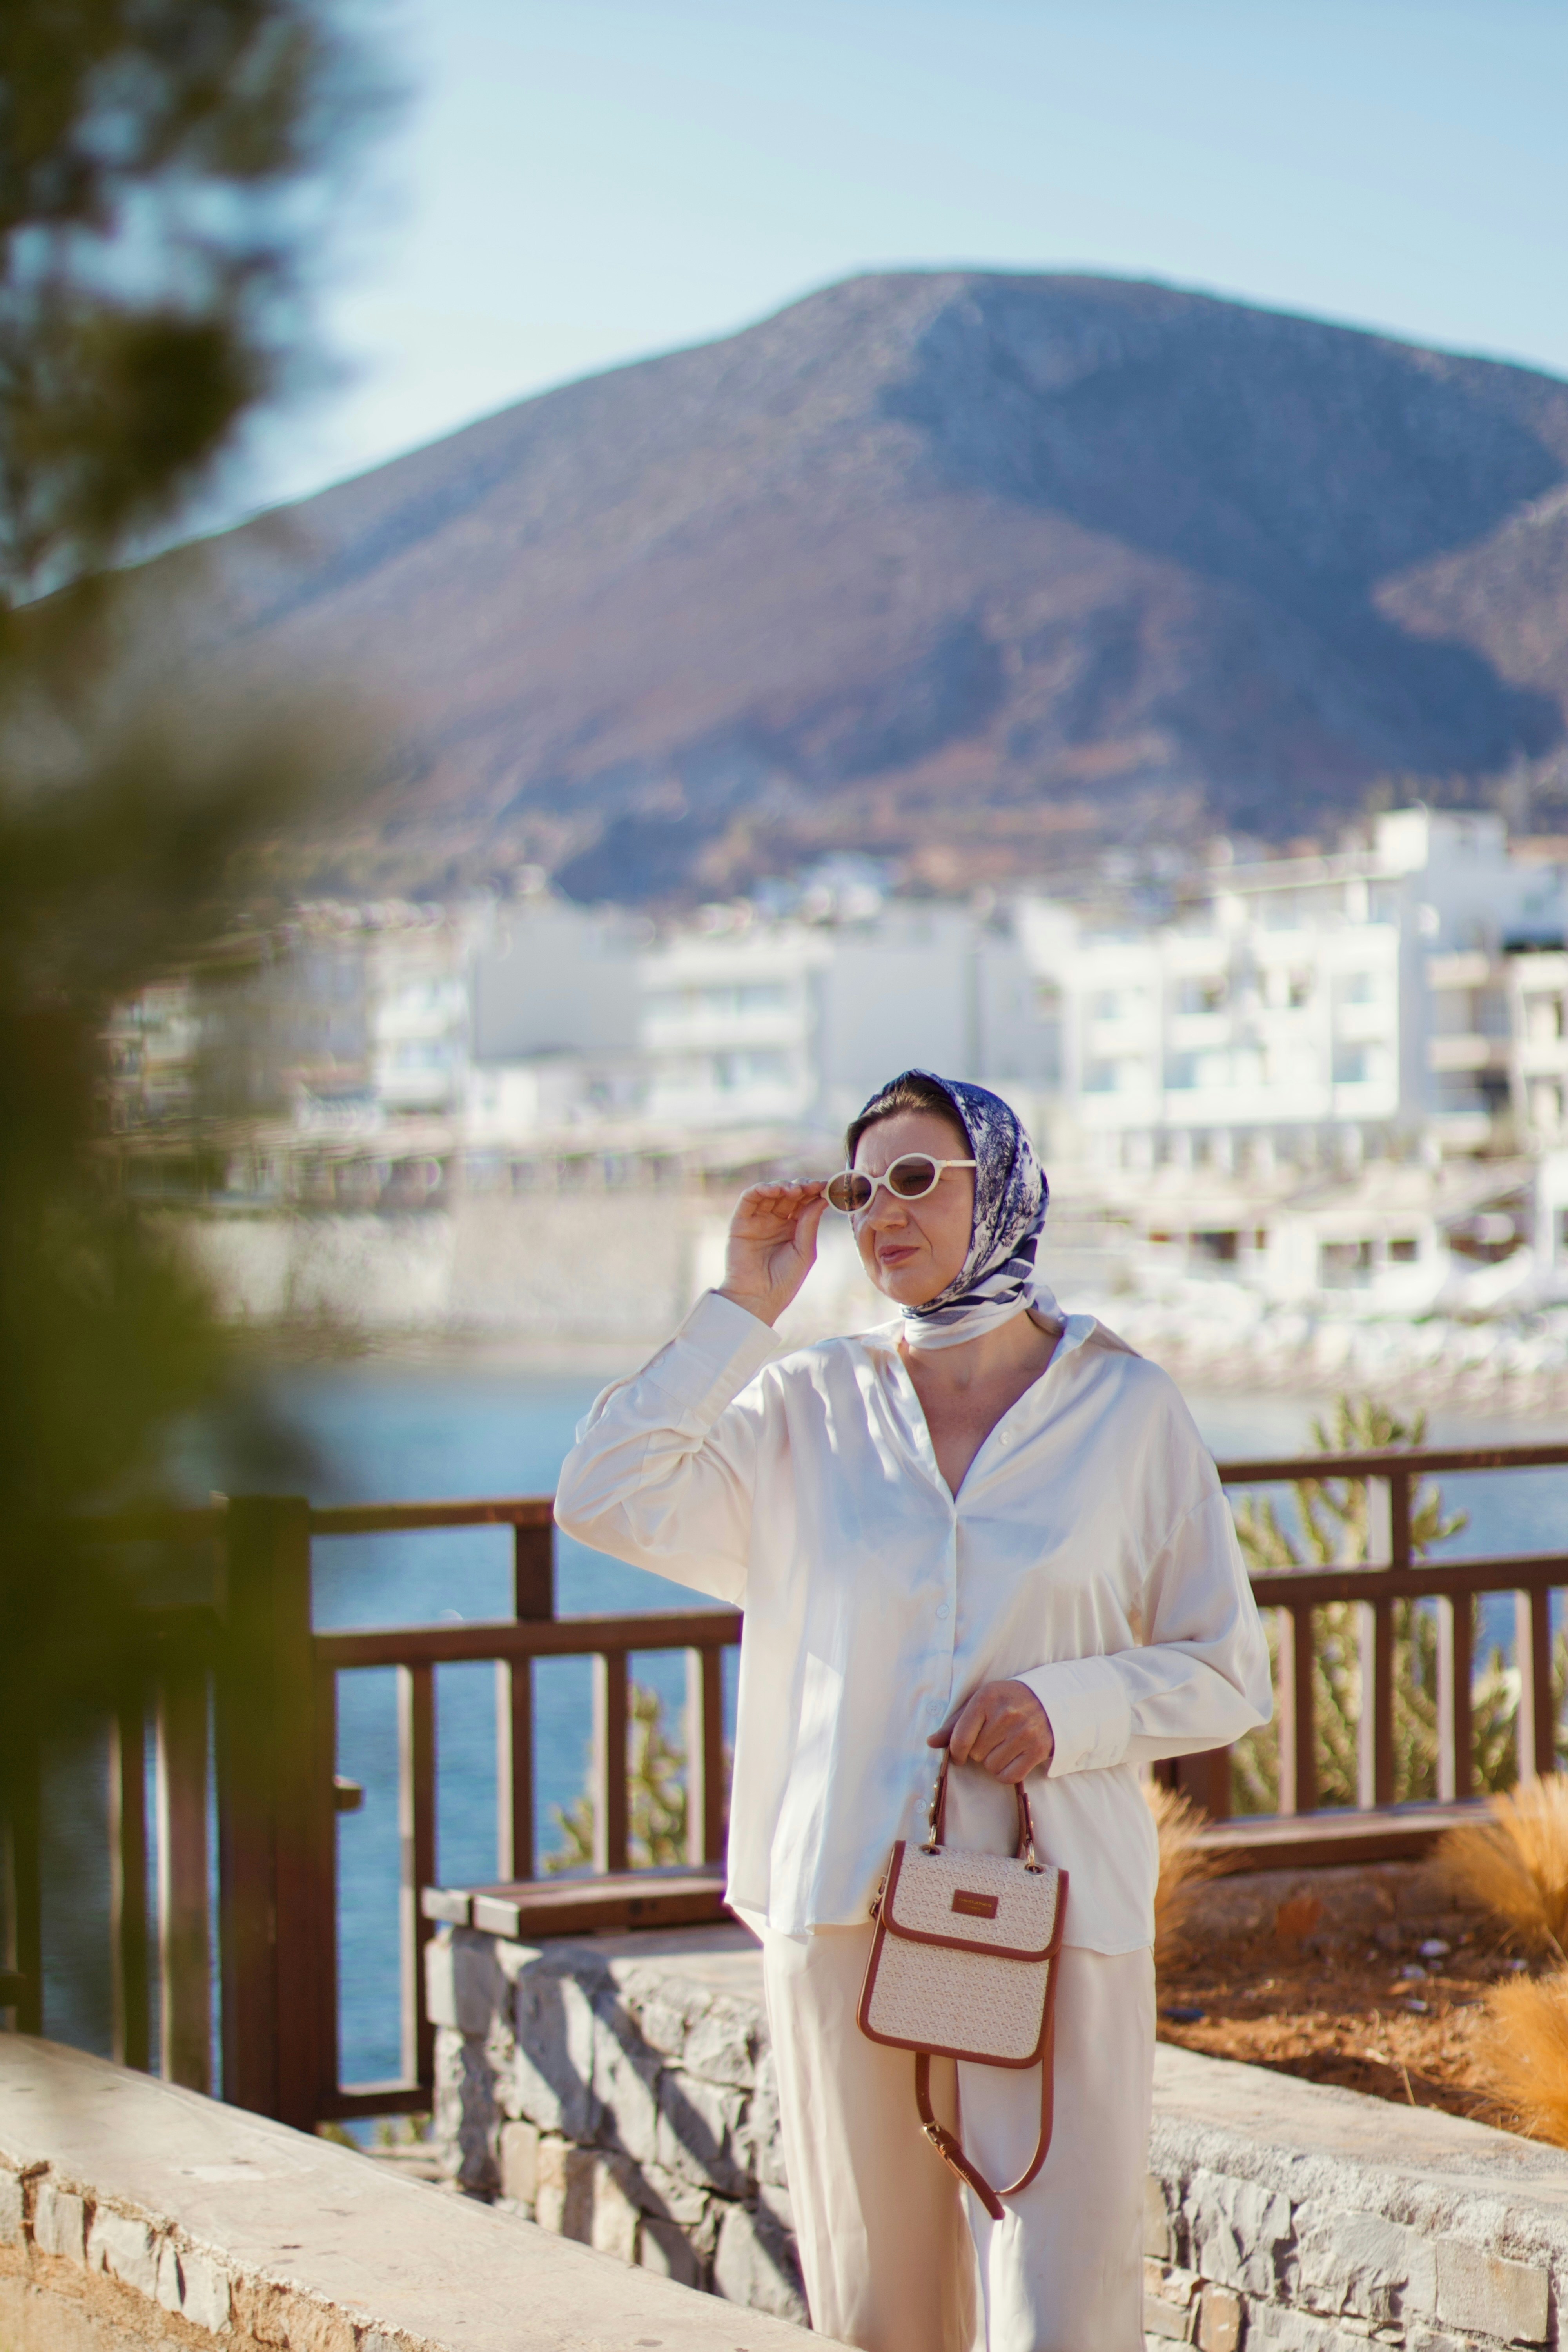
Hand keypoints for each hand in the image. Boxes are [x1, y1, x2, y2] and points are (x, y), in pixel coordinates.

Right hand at [717, 1180, 827, 1327]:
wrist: (759, 1299)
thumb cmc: (784, 1281)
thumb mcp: (804, 1251)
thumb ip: (809, 1224)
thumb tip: (822, 1198)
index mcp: (792, 1229)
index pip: (803, 1203)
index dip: (814, 1192)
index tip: (826, 1186)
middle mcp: (775, 1221)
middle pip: (788, 1195)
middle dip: (801, 1187)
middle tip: (812, 1186)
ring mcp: (757, 1220)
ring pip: (769, 1193)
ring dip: (783, 1186)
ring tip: (794, 1190)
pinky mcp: (741, 1222)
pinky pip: (749, 1199)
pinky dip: (760, 1189)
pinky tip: (774, 1190)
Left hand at [929, 1679, 1053, 1783]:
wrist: (1052, 1699)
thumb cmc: (1009, 1701)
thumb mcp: (982, 1701)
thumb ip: (956, 1723)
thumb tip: (930, 1743)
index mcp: (987, 1698)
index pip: (960, 1737)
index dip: (956, 1752)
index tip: (959, 1755)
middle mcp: (1006, 1714)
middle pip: (975, 1754)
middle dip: (980, 1751)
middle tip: (993, 1739)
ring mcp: (1024, 1733)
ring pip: (991, 1766)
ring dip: (993, 1762)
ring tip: (1004, 1746)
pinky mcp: (1038, 1750)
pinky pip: (1009, 1776)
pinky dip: (1006, 1773)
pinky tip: (1012, 1758)